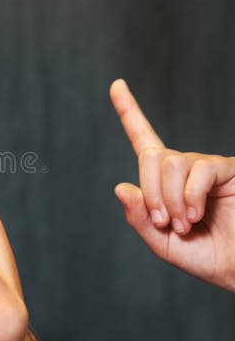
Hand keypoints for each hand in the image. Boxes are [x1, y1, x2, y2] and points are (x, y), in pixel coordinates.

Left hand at [110, 78, 234, 292]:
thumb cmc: (205, 256)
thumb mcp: (162, 243)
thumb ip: (140, 219)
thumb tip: (120, 186)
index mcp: (165, 182)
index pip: (144, 140)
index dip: (129, 111)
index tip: (116, 85)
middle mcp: (185, 168)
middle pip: (151, 155)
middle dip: (151, 191)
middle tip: (162, 222)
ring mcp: (207, 167)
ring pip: (172, 163)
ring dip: (171, 199)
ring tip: (184, 224)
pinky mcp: (228, 170)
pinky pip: (199, 170)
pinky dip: (190, 196)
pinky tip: (196, 215)